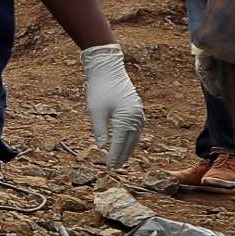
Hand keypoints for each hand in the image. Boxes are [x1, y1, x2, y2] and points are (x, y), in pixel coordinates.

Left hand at [81, 43, 146, 166]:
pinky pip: (137, 128)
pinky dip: (132, 138)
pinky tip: (128, 143)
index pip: (120, 143)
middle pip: (130, 142)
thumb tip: (102, 148)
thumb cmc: (99, 89)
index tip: (109, 166)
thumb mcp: (95, 111)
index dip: (114, 156)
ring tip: (122, 159)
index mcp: (126, 118)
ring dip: (129, 148)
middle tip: (116, 167)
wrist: (107, 68)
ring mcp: (138, 112)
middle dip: (123, 155)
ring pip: (135, 136)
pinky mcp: (137, 108)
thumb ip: (100, 131)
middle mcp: (136, 116)